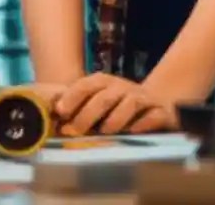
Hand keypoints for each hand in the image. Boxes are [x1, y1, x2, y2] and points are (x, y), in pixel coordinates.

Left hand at [53, 72, 178, 135]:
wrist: (157, 102)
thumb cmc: (116, 106)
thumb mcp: (96, 101)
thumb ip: (77, 108)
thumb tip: (53, 119)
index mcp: (102, 82)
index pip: (84, 86)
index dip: (71, 98)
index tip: (60, 112)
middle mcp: (121, 86)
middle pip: (103, 98)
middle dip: (86, 115)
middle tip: (74, 131)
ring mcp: (142, 97)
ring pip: (128, 105)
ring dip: (114, 120)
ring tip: (103, 132)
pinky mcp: (161, 111)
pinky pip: (152, 116)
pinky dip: (142, 124)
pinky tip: (132, 132)